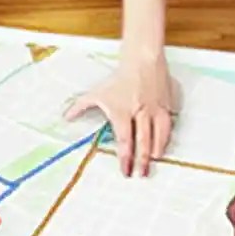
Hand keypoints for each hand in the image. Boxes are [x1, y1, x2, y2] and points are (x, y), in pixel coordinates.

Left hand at [65, 55, 175, 177]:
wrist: (142, 60)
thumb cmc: (119, 79)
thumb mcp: (97, 92)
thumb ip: (81, 106)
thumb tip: (66, 117)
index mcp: (122, 111)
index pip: (124, 139)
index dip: (125, 157)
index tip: (125, 171)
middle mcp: (140, 112)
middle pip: (142, 141)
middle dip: (141, 160)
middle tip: (140, 174)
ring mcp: (155, 109)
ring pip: (159, 134)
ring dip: (156, 151)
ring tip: (154, 163)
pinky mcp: (166, 106)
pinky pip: (168, 125)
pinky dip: (166, 138)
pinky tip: (163, 147)